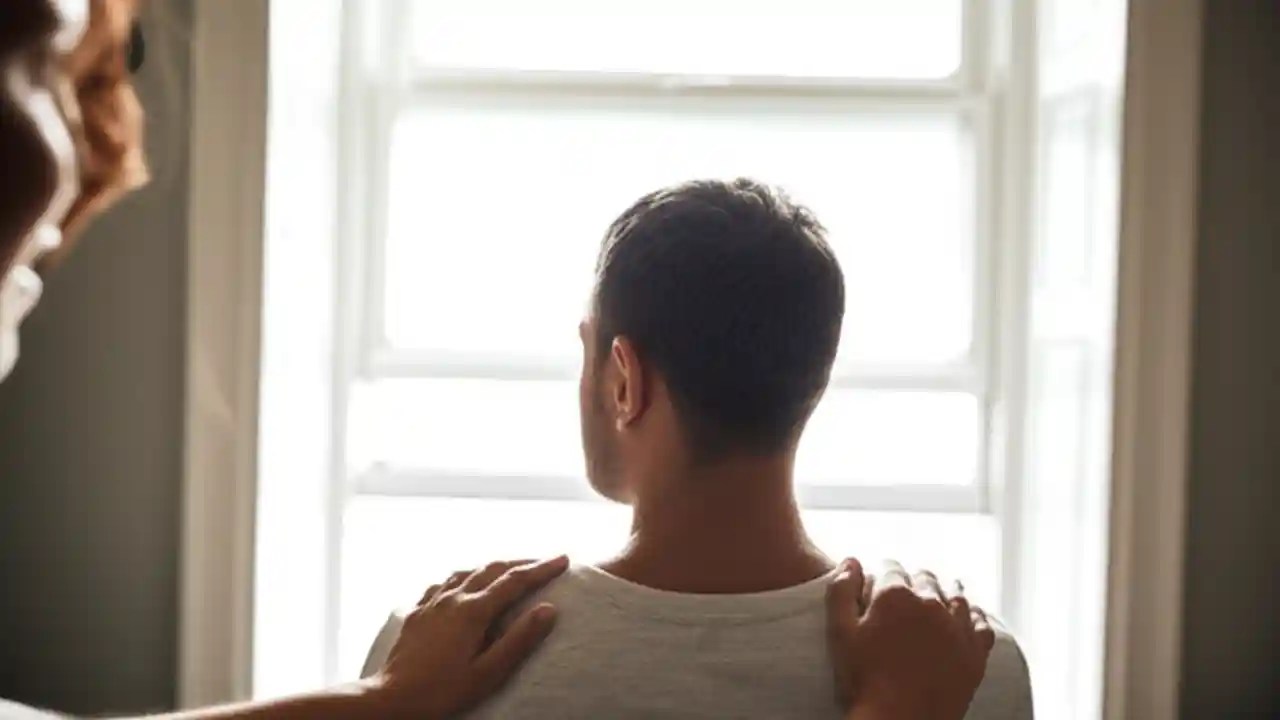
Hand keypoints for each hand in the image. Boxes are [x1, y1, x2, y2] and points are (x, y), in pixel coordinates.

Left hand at [364, 555, 569, 719]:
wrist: (392, 698)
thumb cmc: (443, 691)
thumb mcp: (489, 672)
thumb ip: (519, 639)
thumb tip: (549, 609)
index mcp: (473, 611)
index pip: (515, 581)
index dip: (541, 569)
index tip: (563, 559)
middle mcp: (452, 598)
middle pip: (492, 569)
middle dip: (521, 562)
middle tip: (544, 562)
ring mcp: (432, 603)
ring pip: (466, 571)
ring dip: (492, 567)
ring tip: (508, 570)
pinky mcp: (417, 613)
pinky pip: (443, 584)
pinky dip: (462, 577)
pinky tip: (461, 584)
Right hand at [827, 558, 994, 719]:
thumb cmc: (864, 680)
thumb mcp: (840, 634)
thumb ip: (841, 592)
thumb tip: (851, 562)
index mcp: (896, 595)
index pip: (891, 568)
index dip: (882, 572)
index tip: (879, 581)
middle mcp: (931, 603)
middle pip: (925, 578)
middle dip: (914, 580)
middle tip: (907, 590)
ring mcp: (958, 627)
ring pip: (956, 596)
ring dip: (945, 592)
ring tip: (939, 594)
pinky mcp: (975, 652)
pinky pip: (982, 624)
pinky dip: (975, 616)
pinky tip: (969, 616)